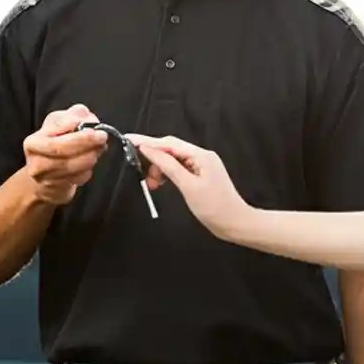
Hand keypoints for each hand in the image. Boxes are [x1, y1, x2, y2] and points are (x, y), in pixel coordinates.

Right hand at [22, 104, 107, 204]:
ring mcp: (45, 176)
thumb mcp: (58, 127)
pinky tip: (89, 164)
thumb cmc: (53, 148)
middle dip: (85, 141)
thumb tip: (85, 114)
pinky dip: (87, 170)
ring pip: (71, 165)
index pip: (56, 127)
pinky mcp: (56, 189)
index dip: (76, 124)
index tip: (94, 124)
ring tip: (99, 149)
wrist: (42, 181)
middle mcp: (36, 159)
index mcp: (34, 141)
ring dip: (90, 156)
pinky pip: (77, 178)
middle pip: (61, 148)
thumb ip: (72, 117)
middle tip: (102, 137)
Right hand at [126, 135, 252, 237]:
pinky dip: (168, 174)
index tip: (128, 140)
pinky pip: (180, 169)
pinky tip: (161, 183)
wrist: (235, 223)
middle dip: (153, 159)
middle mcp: (202, 156)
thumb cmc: (214, 207)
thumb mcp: (188, 186)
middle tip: (142, 174)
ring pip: (174, 160)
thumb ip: (168, 166)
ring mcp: (202, 165)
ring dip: (160, 169)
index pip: (168, 143)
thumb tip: (149, 150)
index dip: (147, 141)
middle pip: (170, 149)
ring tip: (152, 184)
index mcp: (200, 155)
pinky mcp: (201, 175)